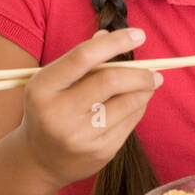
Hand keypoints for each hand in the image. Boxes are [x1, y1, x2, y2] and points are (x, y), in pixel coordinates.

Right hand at [16, 28, 161, 189]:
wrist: (39, 160)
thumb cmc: (51, 110)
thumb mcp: (54, 83)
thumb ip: (81, 60)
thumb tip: (108, 34)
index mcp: (42, 88)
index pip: (83, 57)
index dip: (115, 43)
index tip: (140, 34)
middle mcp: (58, 113)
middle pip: (111, 81)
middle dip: (139, 73)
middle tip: (154, 71)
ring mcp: (80, 136)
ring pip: (127, 103)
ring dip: (145, 90)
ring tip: (149, 84)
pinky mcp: (100, 151)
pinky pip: (131, 122)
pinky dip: (139, 107)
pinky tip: (136, 104)